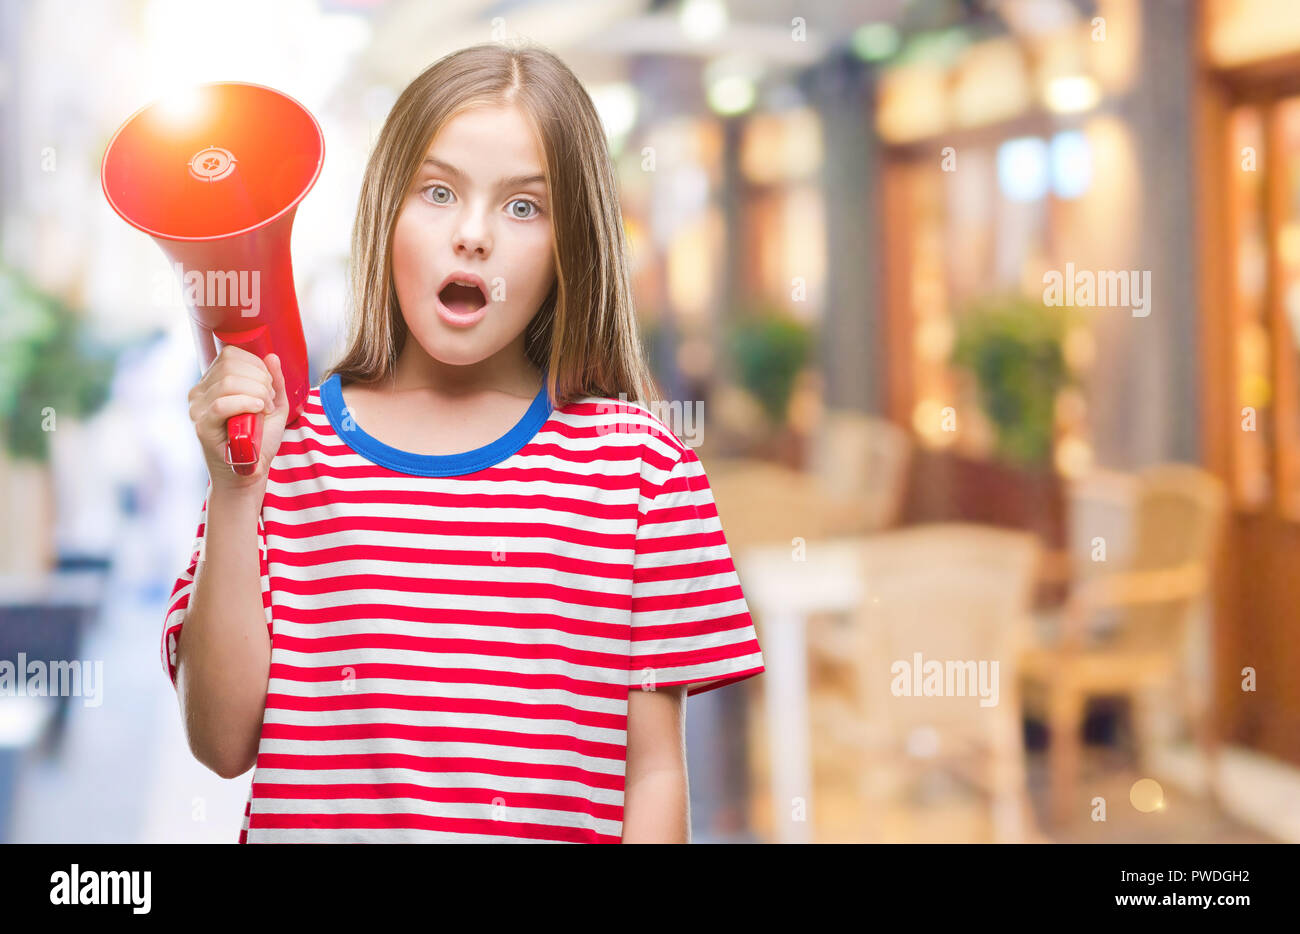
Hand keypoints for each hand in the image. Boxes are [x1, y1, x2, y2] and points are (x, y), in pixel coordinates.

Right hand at [187, 345, 289, 491]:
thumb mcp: (273, 406)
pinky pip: (221, 404)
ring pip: (228, 381)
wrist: (249, 474)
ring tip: (264, 409)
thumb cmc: (259, 442)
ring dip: (257, 393)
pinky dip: (245, 403)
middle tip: (269, 402)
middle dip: (260, 380)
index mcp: (213, 383)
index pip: (230, 355)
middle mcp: (199, 392)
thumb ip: (274, 381)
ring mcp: (197, 409)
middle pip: (230, 365)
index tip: (269, 388)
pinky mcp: (202, 426)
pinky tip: (258, 410)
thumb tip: (272, 357)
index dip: (256, 365)